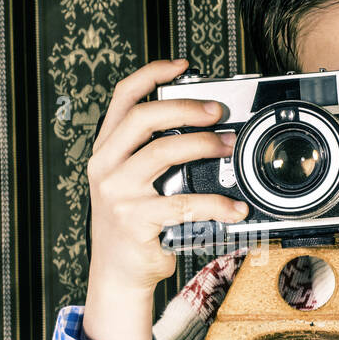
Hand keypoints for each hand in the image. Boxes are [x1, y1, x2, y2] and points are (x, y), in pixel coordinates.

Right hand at [82, 58, 248, 339]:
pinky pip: (183, 203)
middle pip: (144, 118)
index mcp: (105, 151)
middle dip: (186, 108)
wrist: (118, 273)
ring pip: (163, 153)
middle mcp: (105, 167)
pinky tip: (234, 207)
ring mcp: (118, 194)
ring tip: (229, 148)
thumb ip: (150, 153)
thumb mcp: (129, 182)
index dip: (152, 74)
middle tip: (218, 112)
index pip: (123, 98)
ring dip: (204, 145)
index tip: (182, 66)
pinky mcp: (136, 221)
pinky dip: (215, 204)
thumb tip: (202, 125)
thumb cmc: (132, 225)